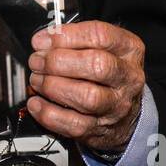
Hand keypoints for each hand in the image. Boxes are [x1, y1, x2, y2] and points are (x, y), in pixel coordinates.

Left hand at [26, 21, 144, 154]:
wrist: (125, 112)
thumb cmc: (107, 72)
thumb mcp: (101, 47)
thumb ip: (74, 39)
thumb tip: (43, 41)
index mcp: (129, 49)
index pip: (100, 36)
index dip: (66, 36)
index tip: (42, 40)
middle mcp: (127, 77)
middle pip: (96, 65)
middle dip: (57, 62)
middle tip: (37, 61)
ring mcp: (117, 106)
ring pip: (87, 97)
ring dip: (52, 87)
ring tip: (36, 80)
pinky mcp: (101, 129)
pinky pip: (74, 124)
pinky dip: (48, 113)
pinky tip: (36, 103)